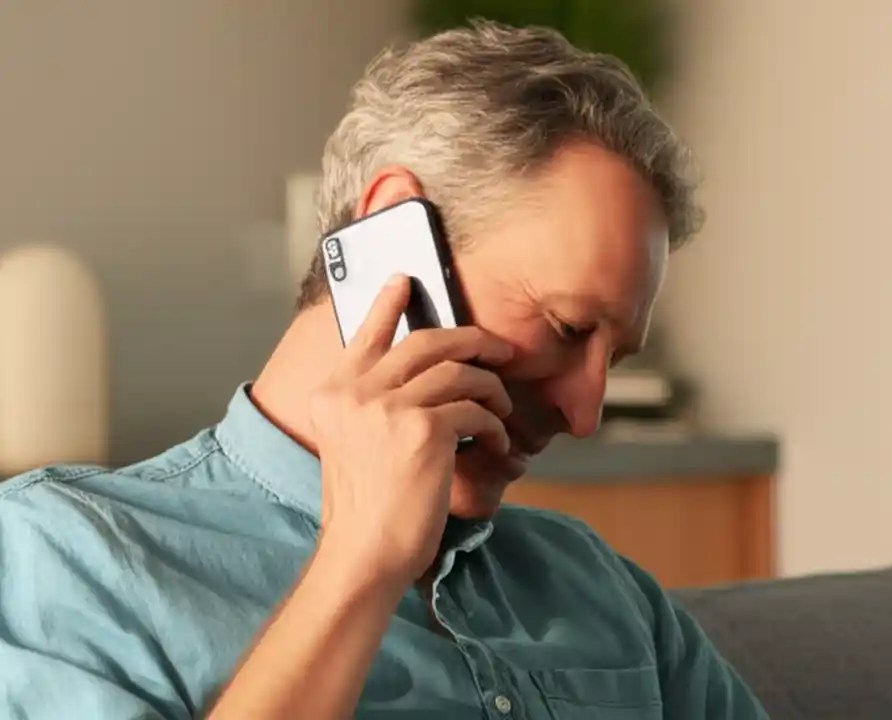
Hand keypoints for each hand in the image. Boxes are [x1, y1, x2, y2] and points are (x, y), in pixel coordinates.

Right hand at [308, 274, 513, 588]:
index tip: (405, 280)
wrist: (366, 553)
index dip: (388, 303)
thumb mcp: (354, 444)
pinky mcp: (424, 428)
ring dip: (492, 392)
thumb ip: (374, 403)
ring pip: (461, 373)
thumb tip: (426, 371)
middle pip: (427, 341)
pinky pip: (476, 410)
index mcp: (334, 393)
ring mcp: (388, 407)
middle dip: (474, 340)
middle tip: (501, 350)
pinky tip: (497, 445)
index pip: (366, 335)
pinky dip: (495, 427)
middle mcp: (356, 392)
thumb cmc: (369, 506)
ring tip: (501, 414)